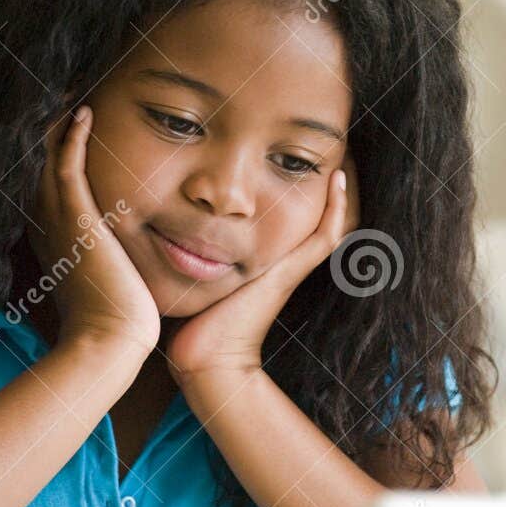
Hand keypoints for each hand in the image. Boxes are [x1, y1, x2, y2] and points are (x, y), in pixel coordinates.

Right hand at [36, 105, 160, 356]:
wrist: (110, 342)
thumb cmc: (118, 321)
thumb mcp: (111, 279)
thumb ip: (113, 257)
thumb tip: (129, 253)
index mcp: (53, 235)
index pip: (49, 180)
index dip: (54, 148)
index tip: (71, 120)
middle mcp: (47, 224)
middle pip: (40, 160)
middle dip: (49, 125)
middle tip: (63, 90)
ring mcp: (58, 221)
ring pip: (48, 156)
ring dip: (58, 121)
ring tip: (70, 88)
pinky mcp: (77, 221)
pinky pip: (67, 166)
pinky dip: (73, 137)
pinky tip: (84, 111)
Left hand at [166, 156, 358, 383]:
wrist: (205, 361)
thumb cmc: (192, 325)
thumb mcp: (192, 279)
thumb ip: (187, 256)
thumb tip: (161, 229)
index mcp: (262, 261)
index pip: (288, 217)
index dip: (298, 188)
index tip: (299, 153)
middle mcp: (280, 262)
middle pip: (317, 217)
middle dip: (327, 184)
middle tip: (336, 145)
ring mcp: (289, 268)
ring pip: (328, 222)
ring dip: (338, 189)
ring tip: (344, 151)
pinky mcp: (289, 274)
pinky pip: (323, 236)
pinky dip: (335, 208)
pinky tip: (338, 177)